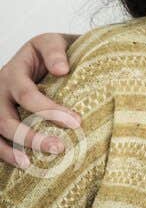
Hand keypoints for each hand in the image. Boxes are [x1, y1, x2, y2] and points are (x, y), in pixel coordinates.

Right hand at [0, 33, 78, 170]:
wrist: (41, 56)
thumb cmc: (50, 53)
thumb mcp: (52, 42)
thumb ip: (56, 52)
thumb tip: (62, 70)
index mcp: (13, 73)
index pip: (27, 95)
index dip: (49, 110)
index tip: (76, 122)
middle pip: (6, 120)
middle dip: (30, 137)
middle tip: (58, 148)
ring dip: (11, 151)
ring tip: (30, 164)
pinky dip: (5, 153)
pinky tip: (22, 164)